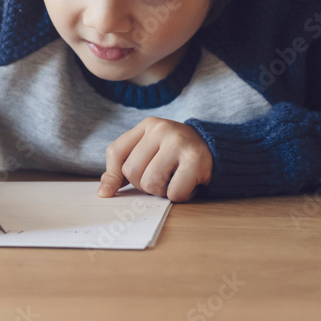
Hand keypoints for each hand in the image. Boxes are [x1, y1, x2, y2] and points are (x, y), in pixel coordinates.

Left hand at [97, 117, 212, 201]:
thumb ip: (124, 167)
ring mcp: (179, 142)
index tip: (111, 192)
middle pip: (132, 171)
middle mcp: (161, 129)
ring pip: (151, 183)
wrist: (216, 149)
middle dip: (143, 185)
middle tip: (161, 179)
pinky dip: (180, 196)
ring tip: (174, 180)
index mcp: (147, 125)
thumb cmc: (176, 154)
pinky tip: (188, 184)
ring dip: (162, 191)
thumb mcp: (150, 152)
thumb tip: (104, 192)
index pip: (116, 152)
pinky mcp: (196, 159)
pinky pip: (174, 192)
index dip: (112, 176)